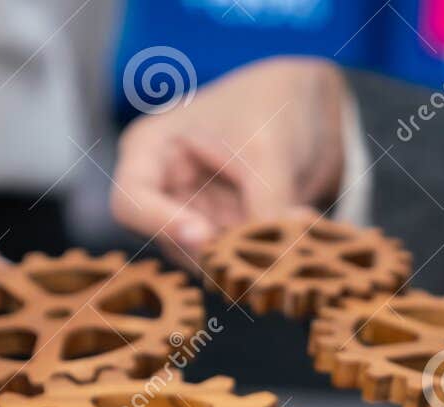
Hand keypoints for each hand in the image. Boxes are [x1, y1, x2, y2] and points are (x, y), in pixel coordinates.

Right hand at [112, 58, 348, 261]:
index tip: (204, 235)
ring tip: (298, 221)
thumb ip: (263, 206)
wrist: (312, 104)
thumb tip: (269, 267)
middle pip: (175, 242)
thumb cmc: (273, 103)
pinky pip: (240, 257)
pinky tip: (301, 227)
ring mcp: (198, 216)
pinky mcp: (230, 234)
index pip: (131, 203)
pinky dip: (268, 251)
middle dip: (223, 246)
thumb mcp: (267, 148)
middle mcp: (166, 190)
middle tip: (272, 237)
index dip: (161, 224)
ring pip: (212, 258)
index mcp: (151, 151)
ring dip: (252, 252)